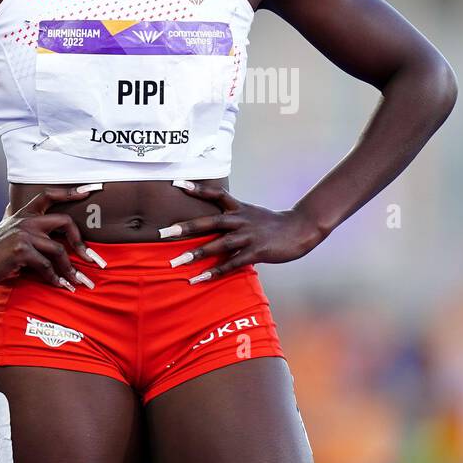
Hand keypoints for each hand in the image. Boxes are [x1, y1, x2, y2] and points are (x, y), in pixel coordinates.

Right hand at [0, 184, 107, 288]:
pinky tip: (61, 286)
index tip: (91, 190)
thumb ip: (14, 216)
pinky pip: (47, 266)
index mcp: (25, 212)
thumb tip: (11, 204)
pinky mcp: (22, 251)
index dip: (71, 192)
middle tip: (94, 260)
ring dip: (71, 269)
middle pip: (65, 222)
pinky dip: (56, 278)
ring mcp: (25, 234)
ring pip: (59, 250)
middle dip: (82, 243)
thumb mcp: (5, 226)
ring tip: (80, 282)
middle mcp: (27, 220)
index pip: (49, 195)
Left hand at [157, 180, 326, 282]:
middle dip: (184, 228)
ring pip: (217, 245)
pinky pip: (232, 264)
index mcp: (238, 209)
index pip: (215, 195)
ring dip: (195, 254)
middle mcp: (240, 220)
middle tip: (161, 233)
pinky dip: (215, 271)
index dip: (196, 189)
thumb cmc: (272, 224)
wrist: (301, 229)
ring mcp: (248, 236)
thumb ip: (232, 216)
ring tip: (175, 263)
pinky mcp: (256, 252)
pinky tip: (200, 278)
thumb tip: (213, 219)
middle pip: (208, 222)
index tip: (176, 184)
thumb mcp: (251, 213)